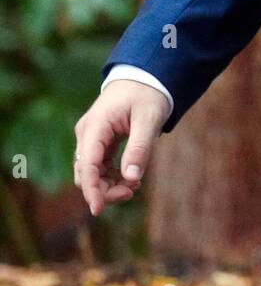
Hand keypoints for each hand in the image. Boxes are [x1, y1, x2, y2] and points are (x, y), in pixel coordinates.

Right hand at [74, 81, 170, 215]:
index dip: (92, 189)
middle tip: (132, 191)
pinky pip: (99, 166)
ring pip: (91, 172)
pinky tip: (131, 179)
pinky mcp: (99, 142)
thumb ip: (140, 147)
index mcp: (96, 126)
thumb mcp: (149, 119)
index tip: (98, 210)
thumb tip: (131, 178)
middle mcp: (87, 133)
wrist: (145, 75)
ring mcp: (91, 138)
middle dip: (104, 189)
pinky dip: (112, 176)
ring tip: (134, 186)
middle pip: (85, 173)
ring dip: (109, 185)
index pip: (87, 164)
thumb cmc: (148, 93)